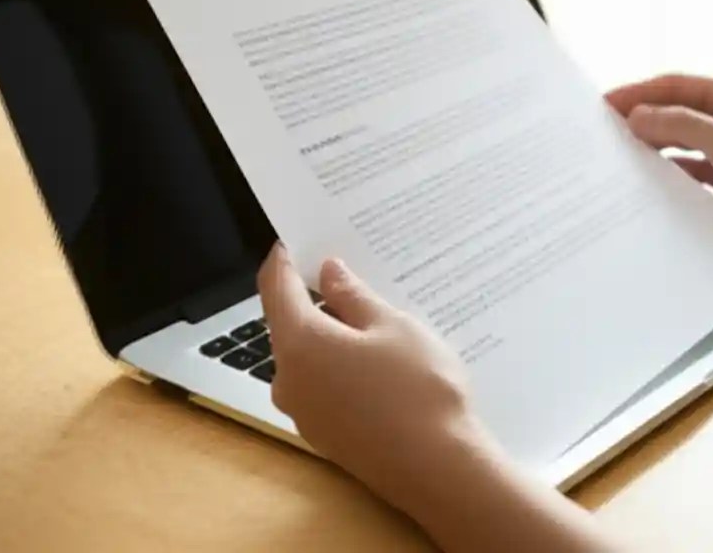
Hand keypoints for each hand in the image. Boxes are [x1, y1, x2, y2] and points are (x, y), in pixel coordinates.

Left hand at [258, 246, 620, 552]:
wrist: (438, 469)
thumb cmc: (418, 390)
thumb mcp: (393, 327)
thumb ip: (354, 297)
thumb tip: (327, 273)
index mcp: (299, 343)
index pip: (274, 288)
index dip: (282, 260)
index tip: (295, 242)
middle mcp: (288, 380)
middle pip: (289, 325)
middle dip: (313, 299)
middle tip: (347, 275)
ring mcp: (304, 413)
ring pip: (308, 359)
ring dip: (331, 336)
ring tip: (373, 320)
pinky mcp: (324, 436)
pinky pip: (323, 387)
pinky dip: (340, 367)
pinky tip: (377, 364)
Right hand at [606, 73, 712, 239]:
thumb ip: (681, 126)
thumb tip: (635, 116)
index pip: (673, 87)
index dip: (636, 93)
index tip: (601, 106)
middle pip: (671, 113)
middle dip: (637, 120)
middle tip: (598, 135)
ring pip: (676, 144)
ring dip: (648, 150)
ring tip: (612, 161)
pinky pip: (686, 173)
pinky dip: (664, 176)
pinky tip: (641, 187)